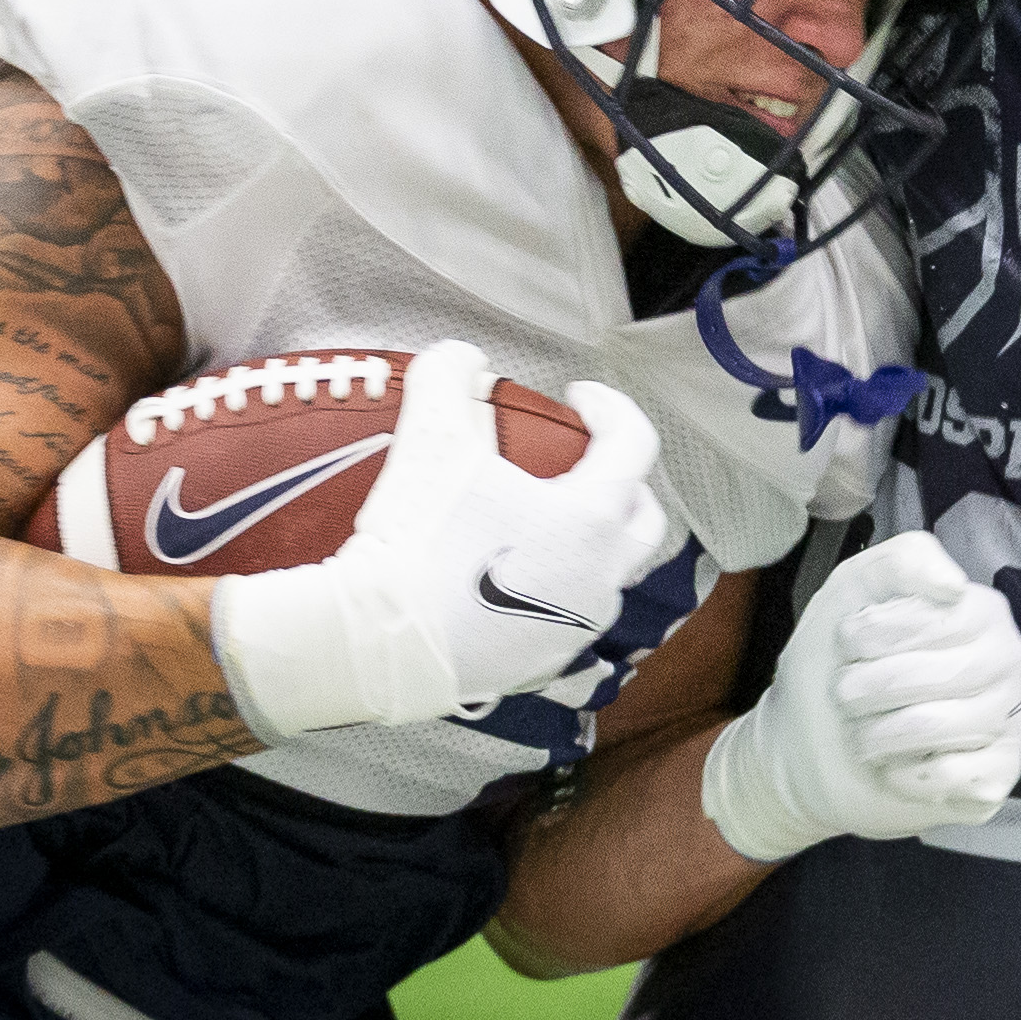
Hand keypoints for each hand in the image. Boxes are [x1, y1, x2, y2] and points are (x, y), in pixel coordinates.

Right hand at [212, 341, 669, 739]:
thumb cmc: (418, 538)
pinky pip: (569, 614)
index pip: (634, 443)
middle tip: (580, 461)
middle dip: (622, 481)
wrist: (379, 643)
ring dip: (591, 538)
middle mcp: (601, 576)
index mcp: (592, 518)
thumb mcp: (429, 440)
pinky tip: (513, 571)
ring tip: (544, 517)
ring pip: (610, 571)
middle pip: (641, 518)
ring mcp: (578, 625)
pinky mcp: (546, 661)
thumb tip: (461, 358)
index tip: (575, 398)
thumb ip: (448, 378)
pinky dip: (556, 584)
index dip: (610, 407)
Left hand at [701, 531, 1020, 862]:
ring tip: (864, 733)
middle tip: (847, 695)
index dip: (877, 633)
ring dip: (878, 733)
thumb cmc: (842, 658)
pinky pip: (952, 777)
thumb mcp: (857, 587)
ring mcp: (1007, 721)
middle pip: (936, 675)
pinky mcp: (997, 777)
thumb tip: (954, 586)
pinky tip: (893, 767)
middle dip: (867, 687)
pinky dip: (904, 775)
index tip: (849, 642)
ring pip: (937, 726)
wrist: (809, 741)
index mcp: (982, 611)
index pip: (939, 618)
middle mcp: (1006, 662)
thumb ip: (904, 562)